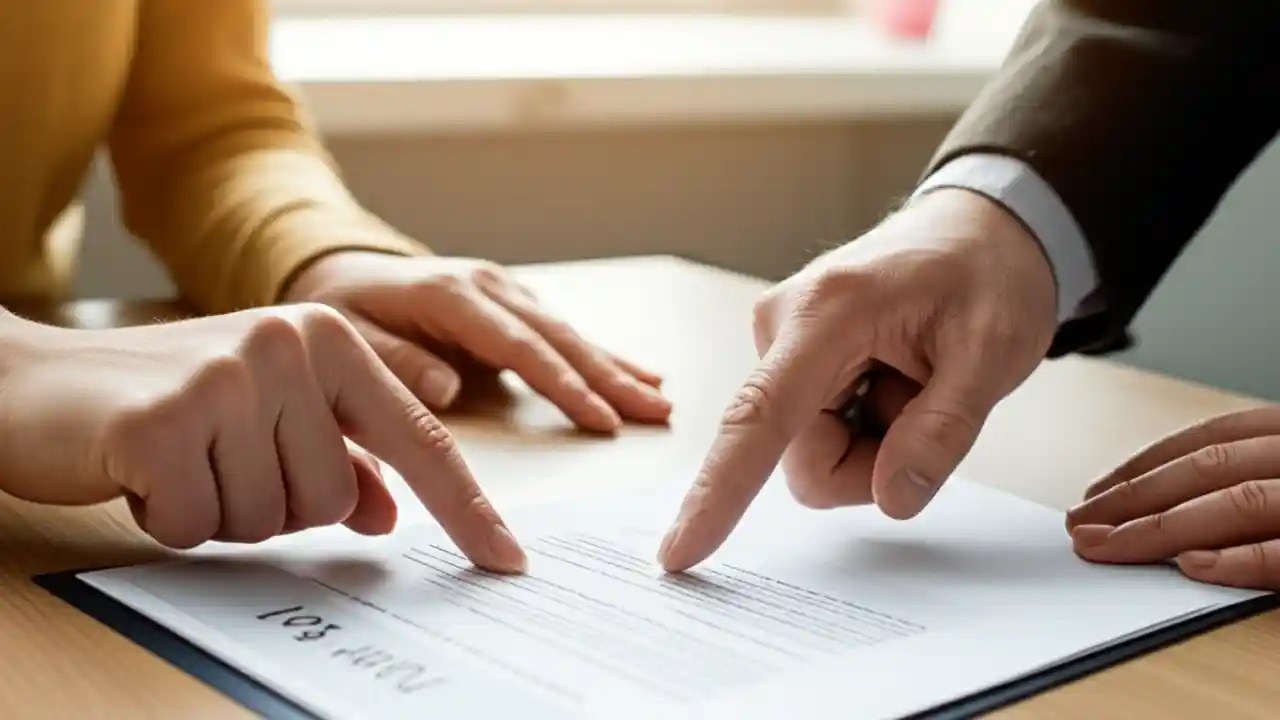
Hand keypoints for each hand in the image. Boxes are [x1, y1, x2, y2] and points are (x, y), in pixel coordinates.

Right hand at [0, 305, 524, 571]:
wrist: (34, 381)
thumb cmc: (164, 399)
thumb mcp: (266, 416)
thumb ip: (337, 456)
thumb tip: (387, 513)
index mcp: (329, 338)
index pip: (419, 440)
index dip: (466, 508)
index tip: (506, 559)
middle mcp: (290, 344)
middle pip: (332, 500)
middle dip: (271, 504)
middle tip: (214, 460)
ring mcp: (229, 376)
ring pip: (270, 520)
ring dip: (218, 511)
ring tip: (178, 458)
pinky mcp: (164, 419)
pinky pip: (197, 525)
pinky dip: (165, 517)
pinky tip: (138, 468)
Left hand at [284, 253, 670, 432]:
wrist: (338, 268)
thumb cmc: (342, 310)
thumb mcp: (347, 335)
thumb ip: (395, 360)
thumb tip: (447, 390)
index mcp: (452, 297)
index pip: (520, 347)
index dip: (564, 386)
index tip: (601, 419)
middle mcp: (488, 287)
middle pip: (559, 338)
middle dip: (611, 379)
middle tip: (654, 414)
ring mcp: (504, 290)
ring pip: (569, 333)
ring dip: (615, 368)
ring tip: (658, 401)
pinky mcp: (512, 302)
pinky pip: (561, 332)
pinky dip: (601, 355)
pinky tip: (636, 374)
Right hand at [658, 189, 1058, 570]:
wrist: (978, 227)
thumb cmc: (986, 272)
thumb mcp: (993, 352)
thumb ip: (941, 431)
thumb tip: (891, 498)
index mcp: (827, 313)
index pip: (759, 416)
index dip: (718, 492)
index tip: (678, 552)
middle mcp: (781, 326)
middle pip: (802, 456)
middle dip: (871, 459)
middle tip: (928, 402)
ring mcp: (779, 342)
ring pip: (810, 451)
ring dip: (874, 441)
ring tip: (914, 381)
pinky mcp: (787, 358)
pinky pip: (815, 431)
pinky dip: (865, 426)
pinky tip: (894, 378)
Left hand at [1067, 407, 1279, 589]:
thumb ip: (1247, 474)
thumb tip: (1163, 501)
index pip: (1212, 438)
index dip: (1146, 465)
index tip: (1094, 492)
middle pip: (1210, 469)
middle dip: (1135, 497)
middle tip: (1080, 526)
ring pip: (1239, 504)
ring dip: (1163, 527)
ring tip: (1106, 546)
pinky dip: (1240, 558)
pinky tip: (1190, 565)